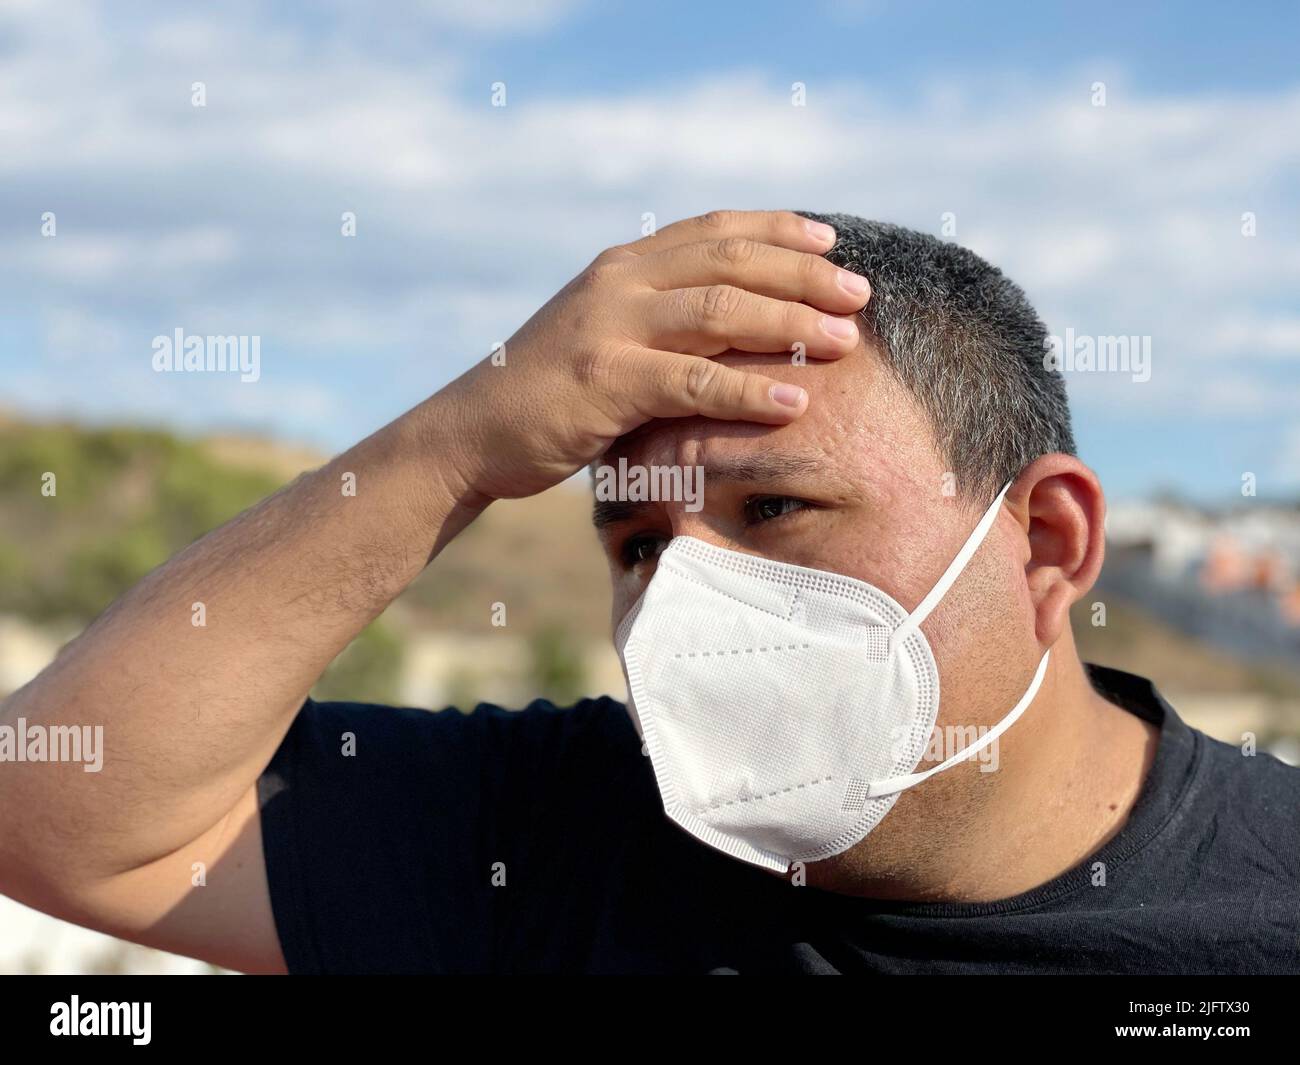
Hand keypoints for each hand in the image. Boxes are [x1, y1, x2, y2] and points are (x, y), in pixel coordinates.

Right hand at [440, 209, 870, 499]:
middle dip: (804, 274)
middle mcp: (619, 282)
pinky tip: (795, 401)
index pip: (713, 230)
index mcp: (622, 266)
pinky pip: (694, 381)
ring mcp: (609, 327)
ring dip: (792, 323)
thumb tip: (734, 321)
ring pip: (720, 311)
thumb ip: (656, 317)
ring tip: (845, 342)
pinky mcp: (604, 381)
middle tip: (858, 294)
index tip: (832, 242)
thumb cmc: (547, 392)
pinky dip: (751, 390)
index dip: (778, 230)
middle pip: (730, 261)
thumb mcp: (601, 334)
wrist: (472, 431)